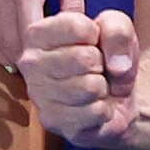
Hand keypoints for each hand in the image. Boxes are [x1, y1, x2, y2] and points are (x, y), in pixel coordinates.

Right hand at [24, 8, 139, 149]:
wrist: (114, 97)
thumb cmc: (108, 57)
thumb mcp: (118, 30)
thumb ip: (118, 30)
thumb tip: (116, 66)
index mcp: (39, 33)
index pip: (76, 27)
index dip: (97, 34)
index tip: (93, 41)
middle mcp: (30, 63)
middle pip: (84, 58)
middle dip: (102, 64)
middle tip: (95, 69)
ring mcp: (38, 95)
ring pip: (89, 87)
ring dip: (102, 88)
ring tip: (94, 87)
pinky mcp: (53, 122)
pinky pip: (95, 112)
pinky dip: (104, 110)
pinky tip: (92, 106)